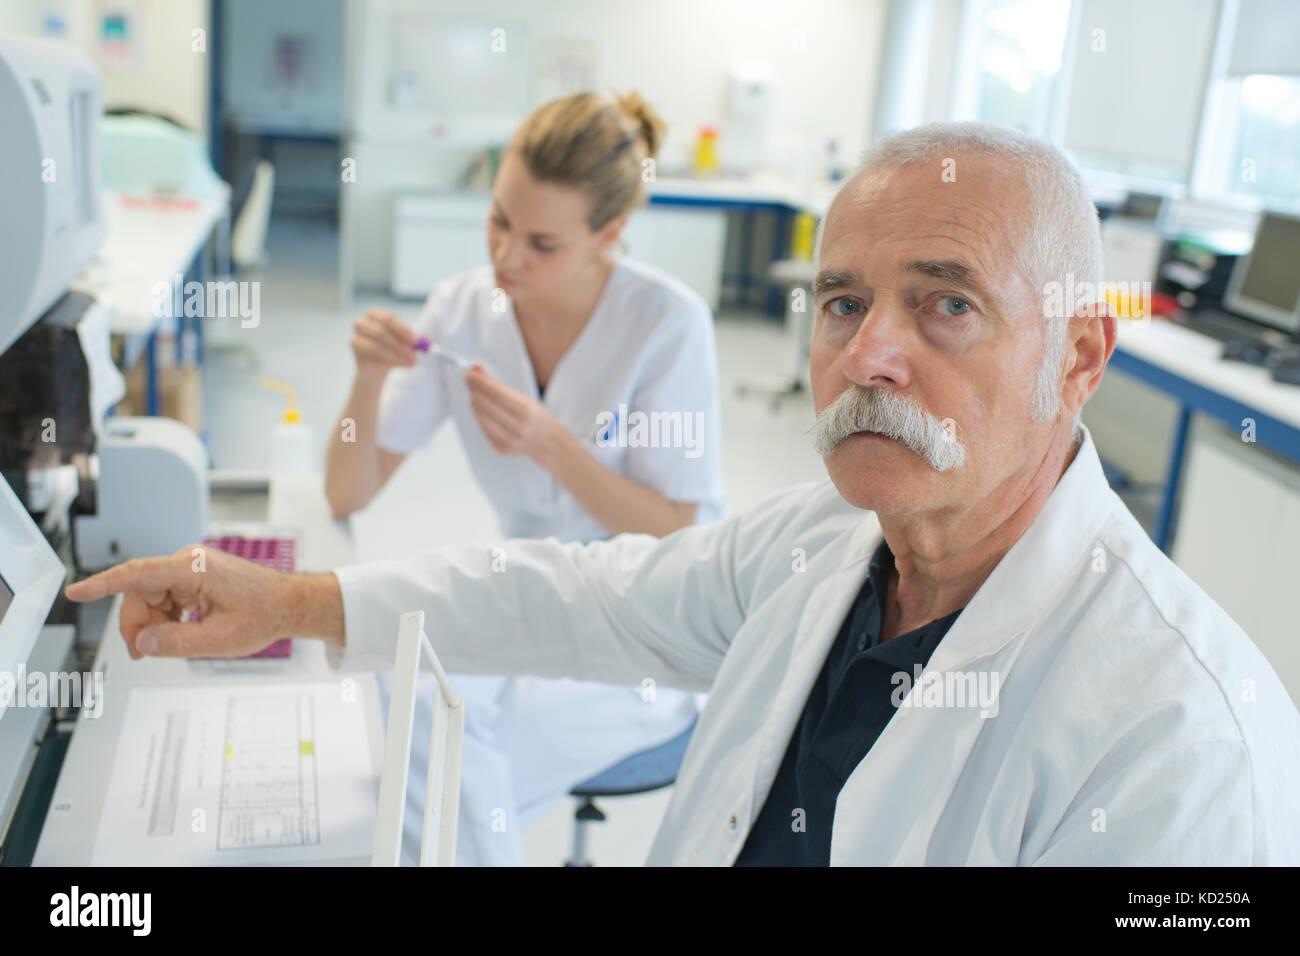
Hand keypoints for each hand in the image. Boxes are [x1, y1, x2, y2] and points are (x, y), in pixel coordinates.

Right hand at [63, 545, 331, 658]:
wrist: (288, 604)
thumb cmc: (263, 616)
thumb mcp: (220, 640)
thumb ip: (177, 643)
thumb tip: (142, 643)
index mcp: (194, 569)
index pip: (138, 574)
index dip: (103, 584)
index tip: (76, 592)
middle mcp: (188, 562)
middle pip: (140, 593)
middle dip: (138, 625)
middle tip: (142, 655)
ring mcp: (190, 568)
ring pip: (150, 598)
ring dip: (152, 624)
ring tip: (167, 647)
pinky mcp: (194, 577)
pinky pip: (164, 598)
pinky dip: (165, 618)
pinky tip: (180, 633)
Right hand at [350, 308, 418, 376]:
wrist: (377, 369)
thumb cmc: (393, 352)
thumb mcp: (407, 345)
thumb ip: (414, 341)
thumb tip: (424, 340)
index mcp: (377, 314)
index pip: (390, 319)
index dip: (403, 329)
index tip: (415, 341)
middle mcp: (365, 320)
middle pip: (381, 329)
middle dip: (399, 343)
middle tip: (413, 354)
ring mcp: (357, 331)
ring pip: (377, 341)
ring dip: (396, 352)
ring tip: (409, 361)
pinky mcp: (353, 343)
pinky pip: (371, 350)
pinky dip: (386, 358)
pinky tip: (395, 363)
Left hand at [465, 364, 563, 462]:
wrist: (548, 442)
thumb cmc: (535, 416)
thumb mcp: (525, 399)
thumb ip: (501, 387)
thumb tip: (478, 371)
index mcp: (528, 411)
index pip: (498, 394)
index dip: (482, 382)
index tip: (470, 373)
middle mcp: (520, 427)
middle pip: (488, 406)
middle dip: (475, 391)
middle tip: (469, 381)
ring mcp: (511, 441)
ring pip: (483, 419)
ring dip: (475, 404)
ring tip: (475, 396)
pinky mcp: (503, 449)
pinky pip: (485, 430)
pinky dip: (480, 418)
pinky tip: (481, 411)